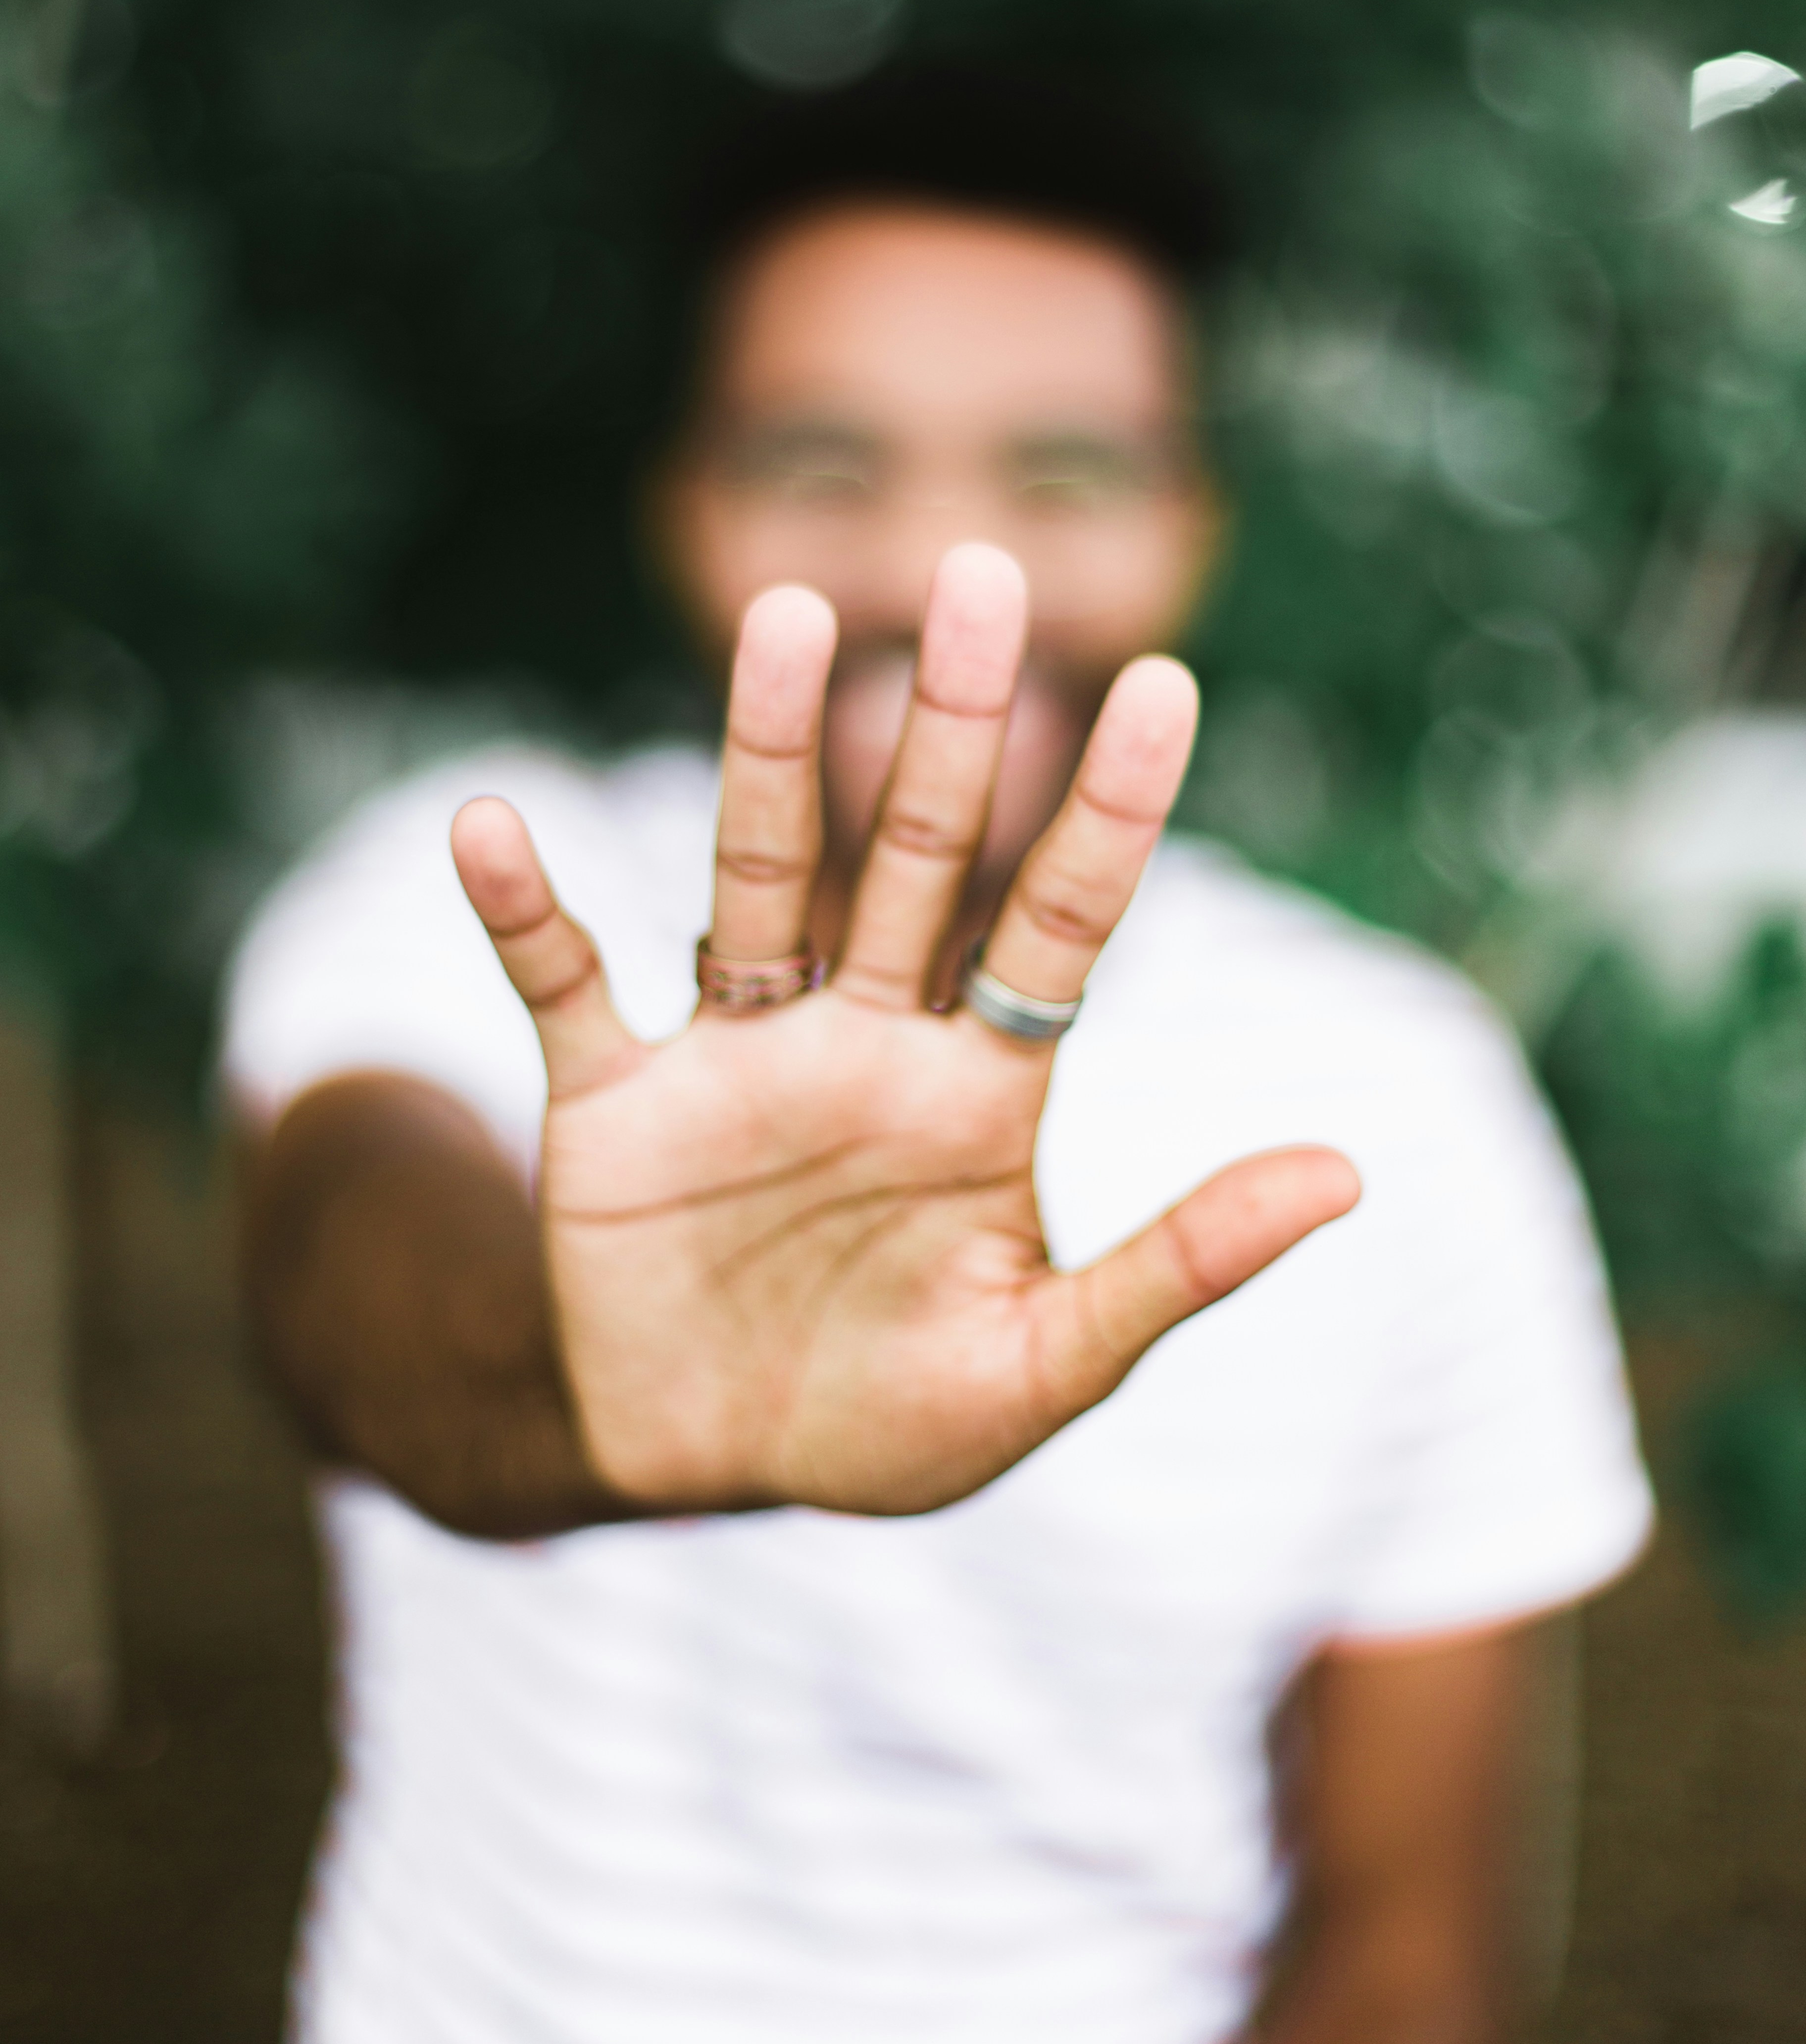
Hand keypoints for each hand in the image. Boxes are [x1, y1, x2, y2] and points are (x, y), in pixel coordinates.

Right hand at [451, 544, 1356, 1515]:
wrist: (711, 1468)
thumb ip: (1179, 1265)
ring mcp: (734, 1058)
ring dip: (770, 754)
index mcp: (979, 1089)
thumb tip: (1348, 1172)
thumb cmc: (894, 1417)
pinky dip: (523, 914)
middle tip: (985, 575)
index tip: (1169, 681)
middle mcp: (863, 1037)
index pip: (1059, 923)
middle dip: (952, 727)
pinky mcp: (612, 1105)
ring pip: (756, 875)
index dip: (1111, 813)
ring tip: (788, 621)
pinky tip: (489, 825)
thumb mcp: (1046, 1361)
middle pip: (918, 857)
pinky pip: (561, 987)